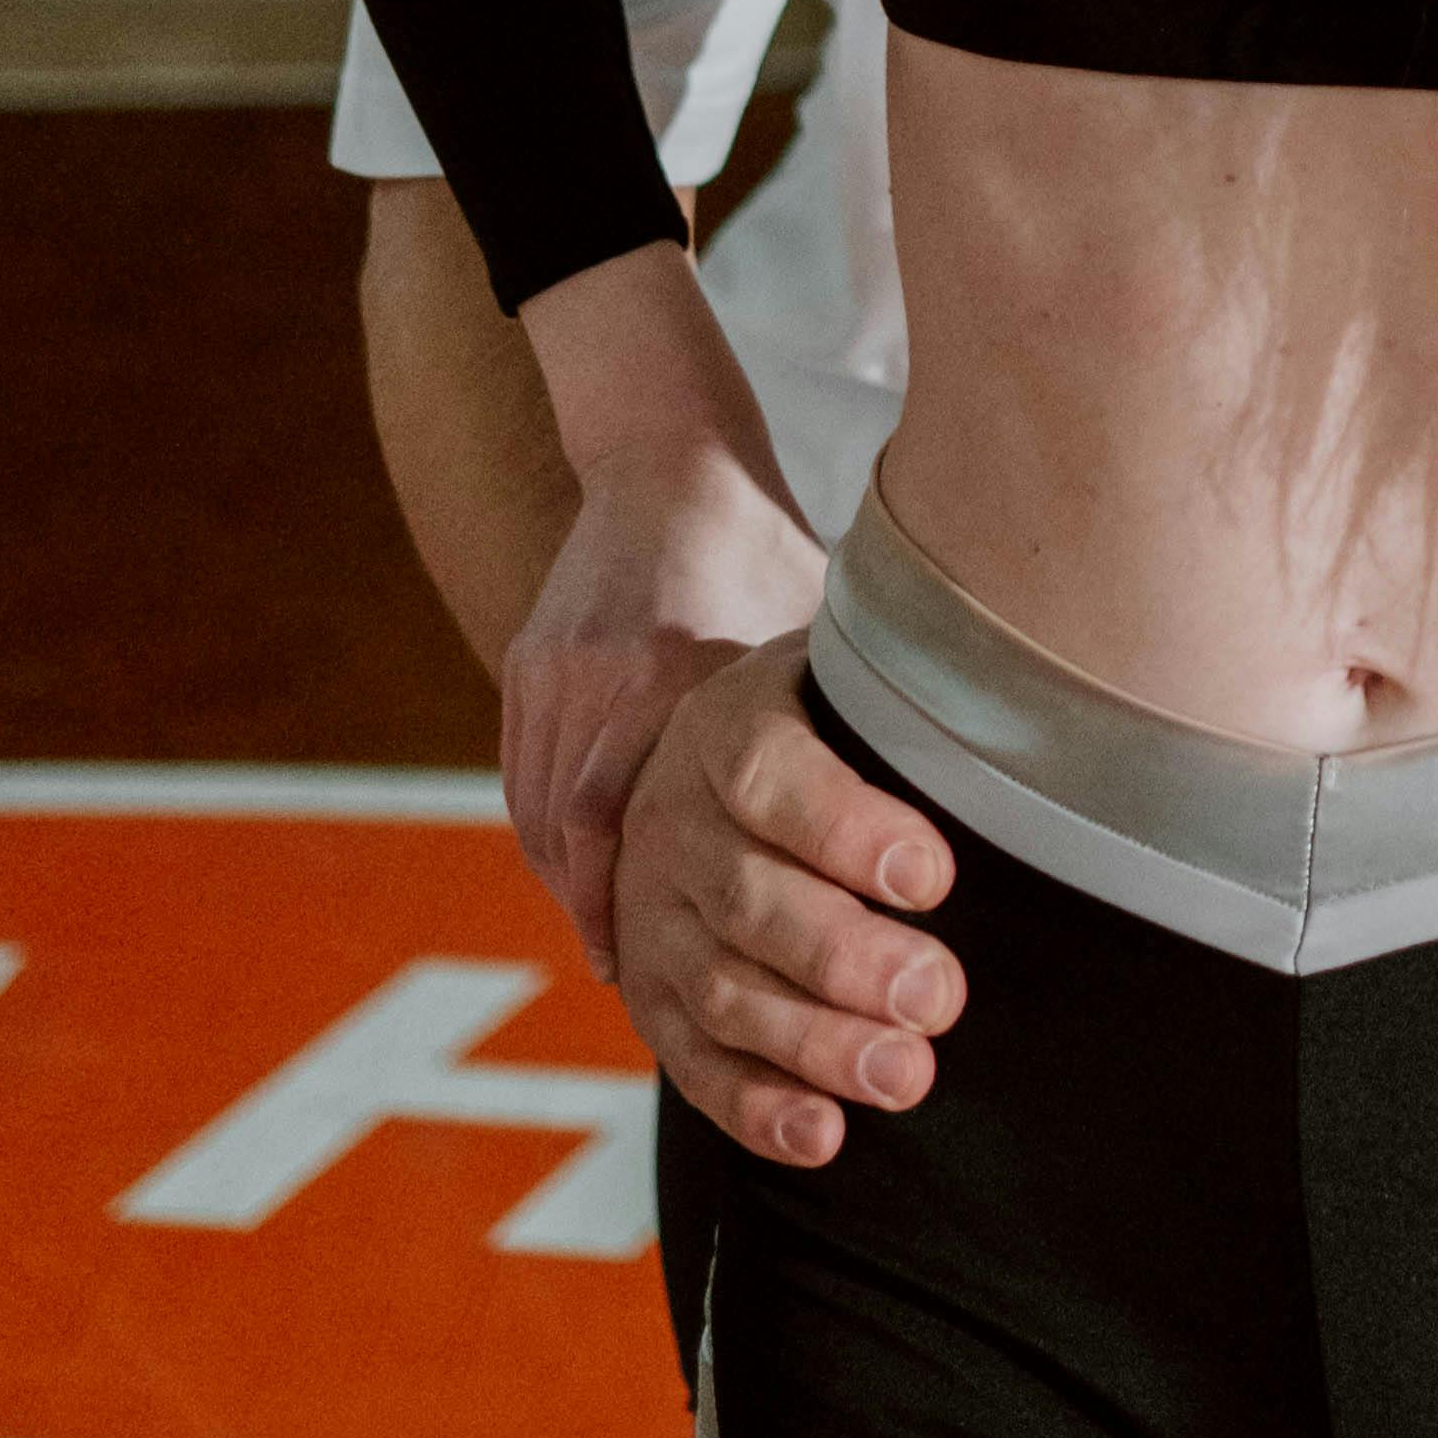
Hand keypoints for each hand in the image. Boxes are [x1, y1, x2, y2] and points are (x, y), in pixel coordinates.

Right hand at [499, 436, 827, 976]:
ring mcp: (551, 671)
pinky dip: (557, 845)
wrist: (668, 454)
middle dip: (610, 913)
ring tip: (624, 953)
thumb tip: (911, 823)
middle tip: (647, 983)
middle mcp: (599, 673)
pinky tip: (593, 888)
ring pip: (544, 815)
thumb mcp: (811, 624)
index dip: (647, 900)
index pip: (640, 812)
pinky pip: (527, 781)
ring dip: (581, 889)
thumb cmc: (765, 545)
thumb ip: (833, 722)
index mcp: (671, 664)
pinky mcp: (526, 665)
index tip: (680, 968)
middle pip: (583, 829)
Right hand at [611, 637, 963, 1162]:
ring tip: (906, 1074)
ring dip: (814, 1043)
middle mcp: (675, 824)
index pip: (772, 776)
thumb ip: (915, 710)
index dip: (847, 830)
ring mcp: (653, 919)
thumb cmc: (827, 727)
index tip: (934, 878)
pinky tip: (824, 1135)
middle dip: (847, 959)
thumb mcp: (853, 682)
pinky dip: (756, 1107)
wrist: (703, 763)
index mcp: (725, 730)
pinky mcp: (652, 1000)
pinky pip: (694, 1062)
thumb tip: (1030, 746)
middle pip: (749, 899)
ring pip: (724, 990)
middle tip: (939, 996)